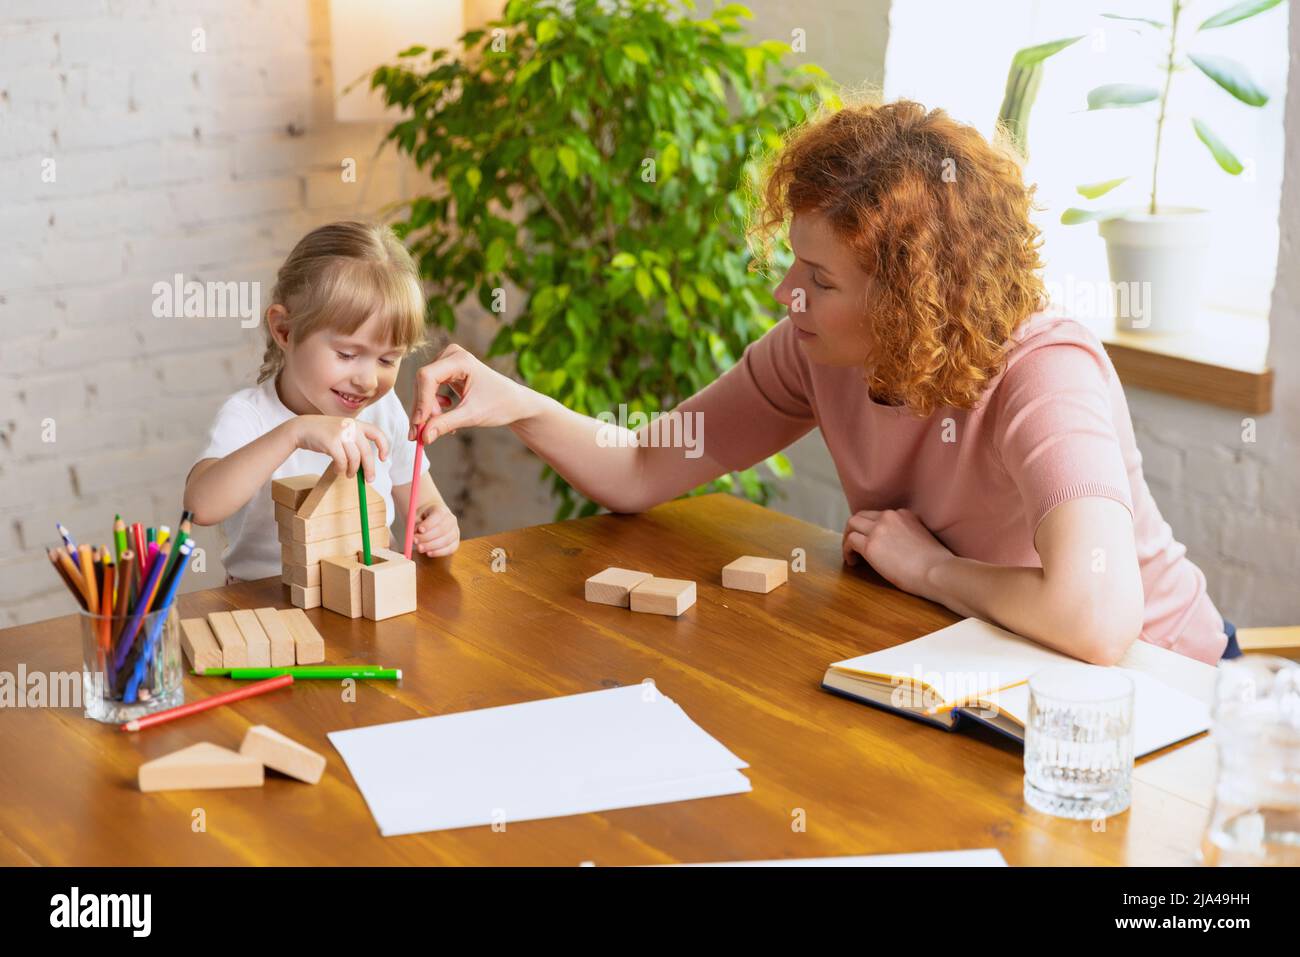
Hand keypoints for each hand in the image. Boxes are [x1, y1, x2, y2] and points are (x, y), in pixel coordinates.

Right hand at [290, 416, 389, 481]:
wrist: (302, 428)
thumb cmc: (324, 433)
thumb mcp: (343, 431)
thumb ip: (355, 443)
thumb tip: (366, 466)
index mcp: (356, 423)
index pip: (377, 433)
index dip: (383, 446)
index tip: (383, 458)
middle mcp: (351, 427)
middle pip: (367, 452)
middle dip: (369, 468)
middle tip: (369, 479)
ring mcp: (341, 434)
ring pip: (354, 459)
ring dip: (352, 470)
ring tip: (348, 474)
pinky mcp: (331, 442)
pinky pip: (342, 462)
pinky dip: (341, 469)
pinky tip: (337, 470)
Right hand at [409, 343, 536, 444]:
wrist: (514, 402)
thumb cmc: (500, 405)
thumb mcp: (472, 416)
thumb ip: (445, 424)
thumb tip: (423, 437)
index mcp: (460, 360)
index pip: (427, 376)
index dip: (421, 401)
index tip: (418, 426)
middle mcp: (451, 355)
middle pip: (423, 382)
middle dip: (424, 410)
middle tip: (422, 435)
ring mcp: (448, 362)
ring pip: (424, 388)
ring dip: (429, 410)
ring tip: (444, 427)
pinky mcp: (446, 371)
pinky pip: (429, 389)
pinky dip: (433, 406)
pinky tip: (447, 413)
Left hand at [411, 502, 459, 556]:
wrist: (431, 520)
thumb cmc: (423, 519)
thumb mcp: (417, 517)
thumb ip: (416, 525)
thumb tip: (415, 534)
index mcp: (441, 510)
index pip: (438, 515)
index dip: (429, 524)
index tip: (419, 530)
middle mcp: (451, 520)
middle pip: (442, 529)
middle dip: (427, 537)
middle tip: (415, 541)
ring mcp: (455, 531)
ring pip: (446, 540)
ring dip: (431, 546)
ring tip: (419, 548)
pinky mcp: (455, 542)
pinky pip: (450, 549)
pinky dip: (439, 553)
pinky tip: (428, 553)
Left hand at [842, 508, 953, 603]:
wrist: (937, 571)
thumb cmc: (935, 563)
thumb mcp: (922, 537)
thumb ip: (907, 534)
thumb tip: (894, 546)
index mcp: (904, 514)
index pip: (880, 516)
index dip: (872, 528)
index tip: (871, 540)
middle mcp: (889, 517)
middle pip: (862, 516)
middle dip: (855, 529)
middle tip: (853, 544)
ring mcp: (878, 529)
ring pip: (852, 524)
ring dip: (847, 538)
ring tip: (850, 553)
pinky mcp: (870, 545)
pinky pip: (850, 542)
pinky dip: (847, 551)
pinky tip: (852, 563)